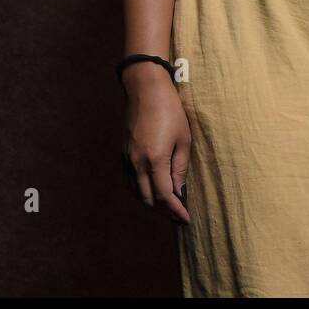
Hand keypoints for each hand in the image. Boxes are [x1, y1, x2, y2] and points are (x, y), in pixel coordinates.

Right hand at [122, 63, 191, 223]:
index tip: (185, 219)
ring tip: (166, 203)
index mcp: (154, 160)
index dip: (176, 209)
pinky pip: (128, 180)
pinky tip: (150, 188)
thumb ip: (180, 166)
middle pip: (148, 198)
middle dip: (164, 209)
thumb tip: (179, 189)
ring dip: (150, 201)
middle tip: (178, 213)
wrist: (145, 90)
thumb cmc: (170, 111)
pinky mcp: (123, 153)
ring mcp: (127, 159)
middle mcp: (137, 163)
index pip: (165, 195)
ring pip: (135, 192)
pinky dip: (139, 190)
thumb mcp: (183, 138)